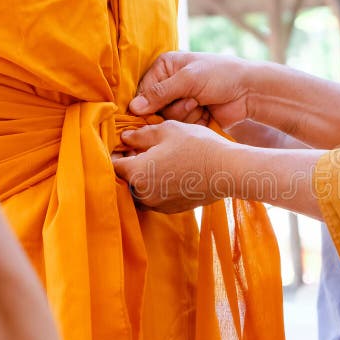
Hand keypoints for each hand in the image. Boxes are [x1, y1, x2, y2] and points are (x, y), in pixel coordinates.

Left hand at [112, 121, 232, 212]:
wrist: (227, 171)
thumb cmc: (198, 146)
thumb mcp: (168, 130)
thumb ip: (141, 135)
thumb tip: (125, 138)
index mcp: (137, 173)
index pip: (112, 164)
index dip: (115, 152)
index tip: (123, 144)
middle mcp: (143, 194)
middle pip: (123, 180)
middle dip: (128, 165)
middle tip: (139, 150)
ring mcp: (157, 204)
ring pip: (138, 191)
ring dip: (142, 178)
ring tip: (156, 161)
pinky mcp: (171, 209)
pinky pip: (154, 198)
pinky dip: (156, 187)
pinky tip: (170, 172)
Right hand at [130, 51, 251, 128]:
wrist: (249, 91)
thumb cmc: (221, 75)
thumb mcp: (189, 79)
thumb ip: (161, 93)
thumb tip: (133, 107)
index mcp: (164, 67)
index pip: (142, 91)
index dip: (149, 104)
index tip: (161, 108)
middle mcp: (168, 85)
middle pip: (154, 110)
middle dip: (174, 109)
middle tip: (193, 101)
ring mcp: (180, 102)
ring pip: (168, 121)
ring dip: (187, 116)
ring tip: (202, 105)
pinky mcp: (190, 117)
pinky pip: (182, 128)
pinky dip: (195, 123)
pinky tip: (207, 114)